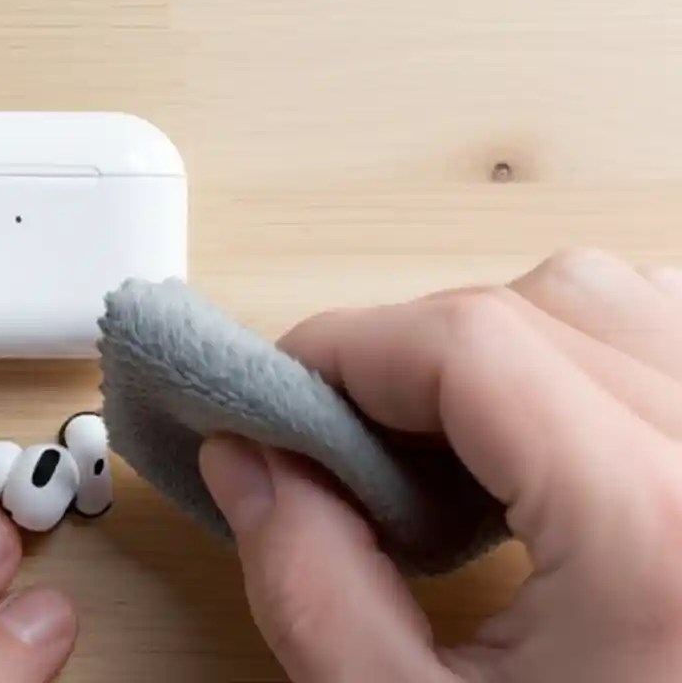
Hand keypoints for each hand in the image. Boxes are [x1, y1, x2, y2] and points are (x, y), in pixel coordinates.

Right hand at [199, 248, 681, 682]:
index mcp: (662, 537)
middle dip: (413, 359)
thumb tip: (247, 460)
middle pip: (546, 304)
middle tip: (351, 450)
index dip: (344, 350)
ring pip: (621, 303)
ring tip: (454, 463)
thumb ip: (308, 582)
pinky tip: (543, 458)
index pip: (474, 344)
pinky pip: (671, 341)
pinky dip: (586, 364)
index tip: (277, 400)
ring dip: (506, 353)